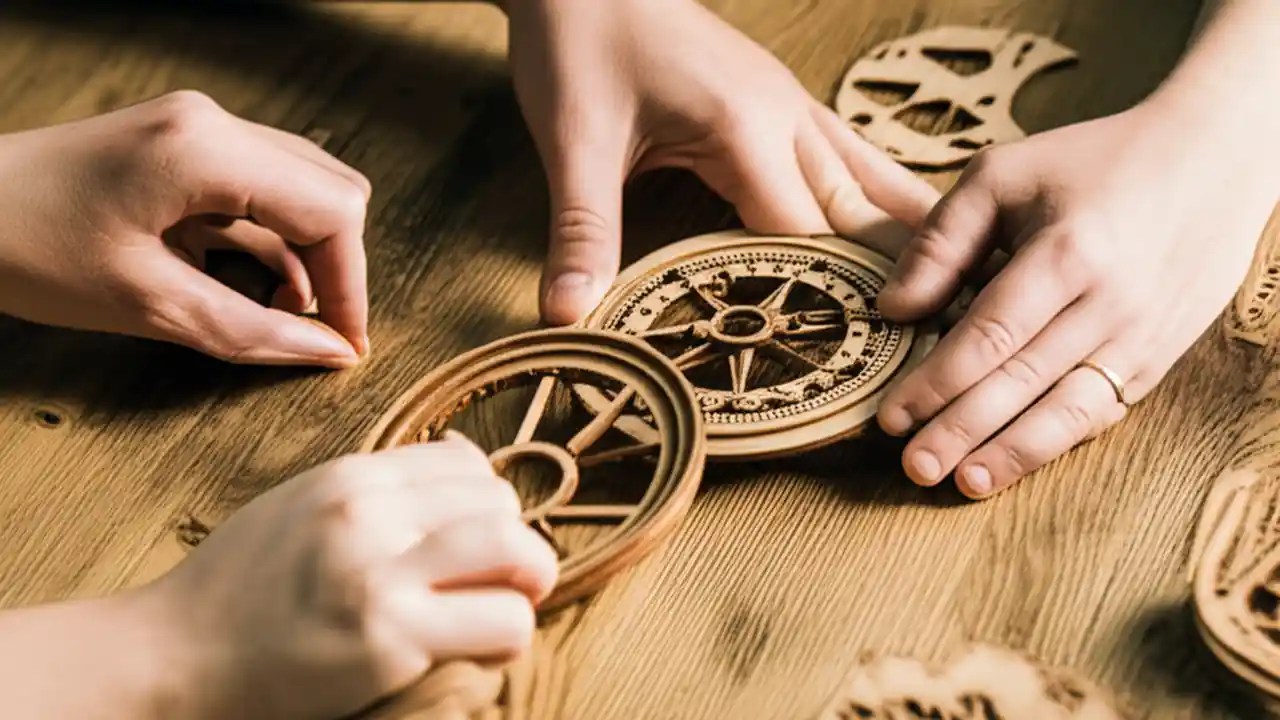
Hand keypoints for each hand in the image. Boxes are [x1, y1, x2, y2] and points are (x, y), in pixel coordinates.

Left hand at [0, 90, 370, 366]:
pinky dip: (272, 241)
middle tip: (315, 331)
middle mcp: (213, 123)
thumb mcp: (145, 304)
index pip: (330, 211)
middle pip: (330, 191)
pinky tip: (254, 288)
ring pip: (302, 189)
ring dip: (305, 255)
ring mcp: (198, 130)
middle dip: (335, 267)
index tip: (345, 345)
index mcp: (205, 150)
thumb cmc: (25, 249)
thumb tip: (330, 354)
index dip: (350, 285)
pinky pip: (260, 190)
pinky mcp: (184, 147)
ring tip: (280, 315)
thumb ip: (250, 331)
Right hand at [137, 435, 557, 718]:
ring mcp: (378, 575)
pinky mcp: (388, 639)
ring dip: (527, 586)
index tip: (476, 543)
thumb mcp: (308, 504)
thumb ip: (384, 485)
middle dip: (515, 545)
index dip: (488, 505)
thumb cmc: (245, 586)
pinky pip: (502, 624)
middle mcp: (368, 513)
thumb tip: (468, 458)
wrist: (175, 655)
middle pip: (501, 504)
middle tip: (497, 583)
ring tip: (501, 612)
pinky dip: (507, 639)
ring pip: (518, 553)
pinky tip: (476, 652)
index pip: (469, 465)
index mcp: (351, 477)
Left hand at [504, 0, 938, 323]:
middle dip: (898, 276)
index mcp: (748, 130)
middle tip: (940, 342)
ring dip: (904, 236)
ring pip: (869, 179)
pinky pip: (847, 156)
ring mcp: (791, 106)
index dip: (842, 301)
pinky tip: (902, 228)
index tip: (875, 361)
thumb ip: (583, 230)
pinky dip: (877, 198)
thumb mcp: (574, 140)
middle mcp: (787, 119)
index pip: (813, 236)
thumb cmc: (582, 41)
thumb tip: (569, 315)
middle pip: (861, 211)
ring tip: (954, 295)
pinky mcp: (780, 103)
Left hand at [875, 104, 1279, 497]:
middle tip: (915, 467)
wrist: (1212, 161)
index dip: (937, 382)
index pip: (990, 335)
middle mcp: (1109, 303)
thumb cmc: (1091, 163)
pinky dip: (1058, 441)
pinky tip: (1016, 462)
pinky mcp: (1157, 357)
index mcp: (1067, 253)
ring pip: (1069, 409)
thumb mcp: (1003, 174)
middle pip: (1023, 381)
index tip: (892, 415)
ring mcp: (1140, 336)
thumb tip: (893, 308)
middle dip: (963, 431)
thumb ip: (941, 240)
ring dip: (1013, 454)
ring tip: (964, 484)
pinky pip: (1103, 410)